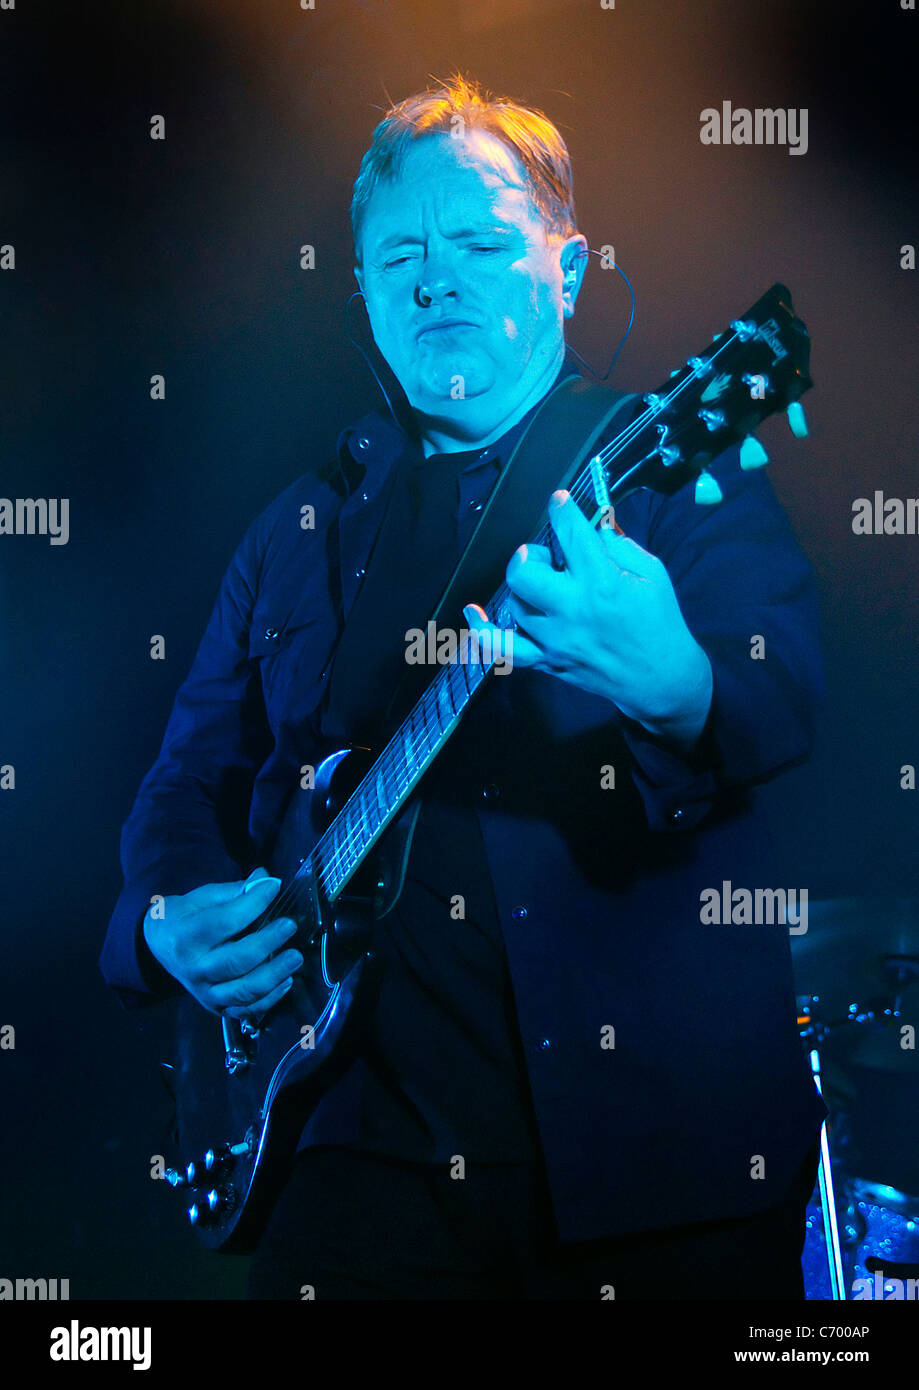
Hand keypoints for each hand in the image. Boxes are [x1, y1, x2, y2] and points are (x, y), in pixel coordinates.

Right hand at [142, 867, 302, 1019]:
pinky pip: (246, 1009)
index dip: (253, 903)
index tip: (274, 887)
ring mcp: (205, 992)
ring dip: (274, 975)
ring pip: (244, 990)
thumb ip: (234, 891)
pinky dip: (270, 998)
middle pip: (237, 960)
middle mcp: (195, 968)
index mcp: (186, 937)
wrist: (160, 947)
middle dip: (268, 943)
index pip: (225, 921)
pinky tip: (286, 981)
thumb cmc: (183, 918)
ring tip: (295, 957)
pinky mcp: (216, 1007)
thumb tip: (266, 879)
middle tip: (290, 926)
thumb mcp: (201, 898)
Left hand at [464, 490, 712, 749]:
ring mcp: (553, 639)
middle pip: (523, 573)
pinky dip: (483, 631)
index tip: (559, 501)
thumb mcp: (652, 574)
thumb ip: (619, 547)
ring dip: (527, 588)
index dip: (562, 510)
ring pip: (515, 604)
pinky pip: (502, 648)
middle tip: (549, 560)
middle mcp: (570, 610)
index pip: (571, 535)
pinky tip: (472, 613)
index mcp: (601, 584)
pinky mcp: (546, 661)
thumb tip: (590, 527)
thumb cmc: (660, 622)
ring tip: (548, 588)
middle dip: (530, 556)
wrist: (659, 678)